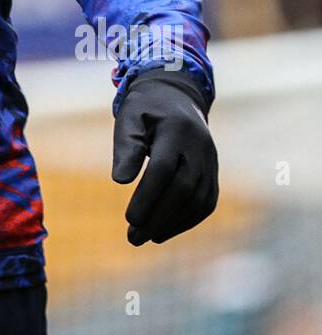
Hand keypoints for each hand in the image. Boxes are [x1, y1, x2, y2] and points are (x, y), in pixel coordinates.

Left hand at [112, 72, 217, 245]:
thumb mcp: (130, 118)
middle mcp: (199, 147)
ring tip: (146, 238)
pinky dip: (187, 220)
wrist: (177, 96)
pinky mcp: (213, 172)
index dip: (148, 196)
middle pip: (183, 189)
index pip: (165, 169)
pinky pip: (206, 202)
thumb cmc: (146, 109)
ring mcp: (210, 161)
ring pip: (198, 200)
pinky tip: (164, 231)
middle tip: (133, 237)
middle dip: (159, 216)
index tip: (129, 218)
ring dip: (173, 224)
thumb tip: (120, 181)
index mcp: (176, 130)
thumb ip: (126, 146)